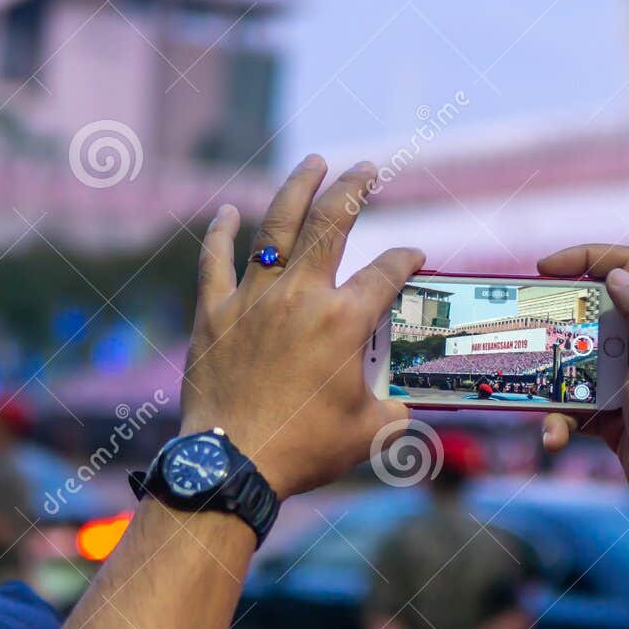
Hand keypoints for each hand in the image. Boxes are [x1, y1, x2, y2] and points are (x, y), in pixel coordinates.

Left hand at [179, 155, 424, 496]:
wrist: (232, 465)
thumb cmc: (305, 450)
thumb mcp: (369, 432)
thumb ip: (394, 411)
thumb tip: (408, 408)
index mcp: (344, 320)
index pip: (387, 271)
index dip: (406, 258)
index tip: (415, 257)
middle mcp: (300, 296)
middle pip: (332, 223)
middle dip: (354, 188)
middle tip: (366, 169)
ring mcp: (252, 299)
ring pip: (276, 226)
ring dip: (297, 189)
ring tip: (313, 163)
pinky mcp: (213, 313)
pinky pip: (215, 262)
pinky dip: (221, 234)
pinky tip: (226, 212)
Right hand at [537, 245, 628, 530]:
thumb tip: (616, 276)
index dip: (588, 256)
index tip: (545, 269)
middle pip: (594, 314)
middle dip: (556, 321)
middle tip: (525, 327)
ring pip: (577, 366)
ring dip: (551, 382)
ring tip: (531, 395)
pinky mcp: (616, 418)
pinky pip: (576, 409)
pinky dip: (560, 422)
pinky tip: (554, 438)